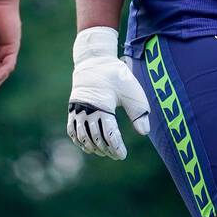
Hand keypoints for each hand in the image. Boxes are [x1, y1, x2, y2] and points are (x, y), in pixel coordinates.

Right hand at [66, 26, 149, 160]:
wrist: (95, 60)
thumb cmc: (116, 76)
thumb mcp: (132, 91)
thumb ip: (138, 112)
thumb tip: (144, 132)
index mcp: (103, 105)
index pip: (109, 134)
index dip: (116, 147)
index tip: (122, 155)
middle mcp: (87, 109)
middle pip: (96, 138)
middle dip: (106, 149)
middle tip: (116, 155)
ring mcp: (77, 110)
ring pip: (83, 136)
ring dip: (93, 147)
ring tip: (104, 152)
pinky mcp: (72, 108)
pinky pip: (72, 130)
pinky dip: (79, 140)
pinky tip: (87, 146)